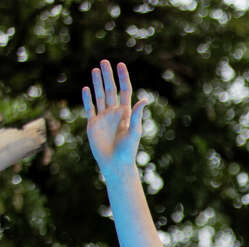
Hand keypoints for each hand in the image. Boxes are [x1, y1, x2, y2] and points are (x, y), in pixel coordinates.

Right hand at [83, 60, 148, 177]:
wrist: (115, 164)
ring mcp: (103, 118)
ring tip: (95, 69)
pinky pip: (89, 108)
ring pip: (100, 96)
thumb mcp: (134, 131)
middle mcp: (114, 113)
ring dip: (97, 83)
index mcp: (126, 114)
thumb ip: (137, 115)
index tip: (120, 65)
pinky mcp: (92, 124)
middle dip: (108, 76)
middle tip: (104, 62)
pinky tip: (86, 88)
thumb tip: (144, 100)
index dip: (123, 78)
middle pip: (110, 90)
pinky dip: (88, 98)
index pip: (124, 91)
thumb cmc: (127, 150)